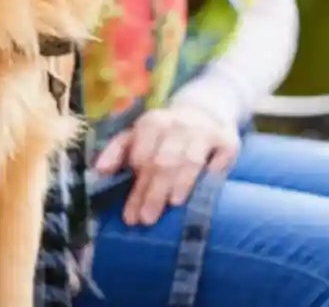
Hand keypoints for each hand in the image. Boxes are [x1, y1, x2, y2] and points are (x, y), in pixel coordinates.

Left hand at [93, 105, 239, 226]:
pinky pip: (222, 157)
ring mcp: (205, 132)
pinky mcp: (229, 140)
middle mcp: (179, 125)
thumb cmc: (164, 133)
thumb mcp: (137, 134)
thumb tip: (99, 171)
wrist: (205, 109)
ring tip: (172, 205)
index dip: (135, 183)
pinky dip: (214, 171)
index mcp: (153, 123)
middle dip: (153, 191)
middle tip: (144, 220)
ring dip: (180, 183)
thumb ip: (116, 151)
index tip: (129, 212)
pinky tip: (207, 189)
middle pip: (163, 161)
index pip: (142, 155)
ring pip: (190, 160)